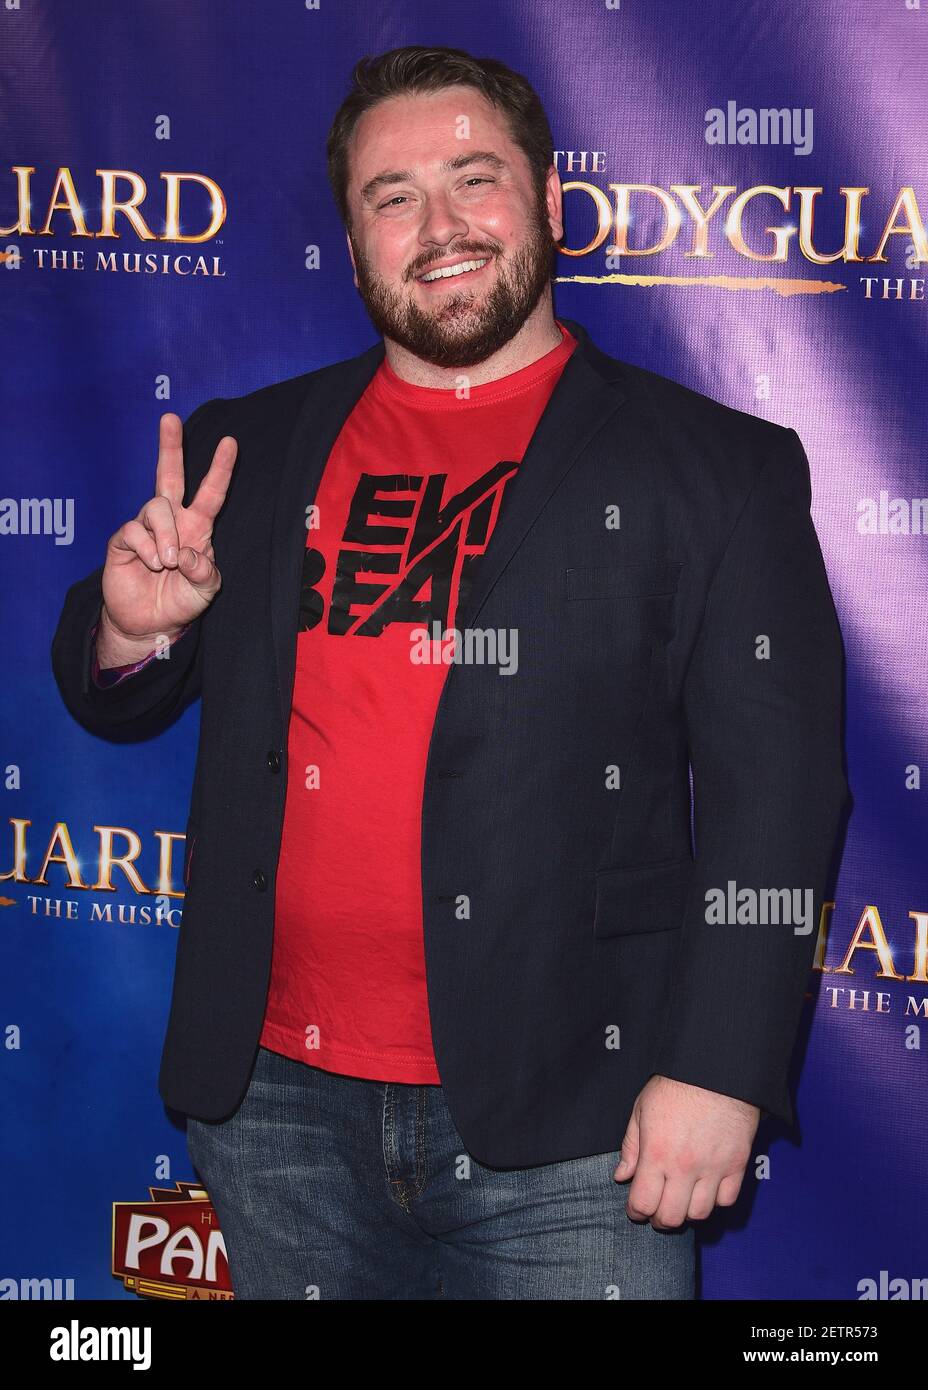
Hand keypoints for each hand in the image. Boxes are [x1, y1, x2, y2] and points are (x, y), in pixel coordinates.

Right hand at [99, 412, 237, 659]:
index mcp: (197, 527)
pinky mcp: (124, 540)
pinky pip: (134, 530)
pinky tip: (151, 565)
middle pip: (168, 475)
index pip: (210, 493)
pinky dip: (147, 548)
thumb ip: (204, 572)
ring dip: (165, 534)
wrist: (149, 623)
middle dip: (170, 446)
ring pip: (155, 507)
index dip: (220, 469)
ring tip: (167, 562)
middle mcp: (171, 521)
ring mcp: (146, 528)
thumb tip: (187, 553)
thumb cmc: (181, 601)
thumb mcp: (205, 591)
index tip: (230, 443)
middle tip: (170, 419)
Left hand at [614, 1075, 759, 1228]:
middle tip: (657, 1211)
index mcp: (656, 1153)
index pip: (643, 1203)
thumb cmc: (676, 1085)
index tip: (636, 1209)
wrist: (716, 1070)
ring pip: (700, 1214)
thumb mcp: (642, 1109)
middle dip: (659, 1219)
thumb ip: (631, 1146)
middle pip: (670, 1217)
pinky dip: (715, 1201)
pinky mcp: (737, 1164)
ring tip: (681, 1200)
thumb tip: (622, 1175)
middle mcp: (684, 1167)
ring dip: (687, 1212)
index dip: (636, 1212)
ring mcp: (713, 1168)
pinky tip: (706, 1190)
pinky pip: (727, 1200)